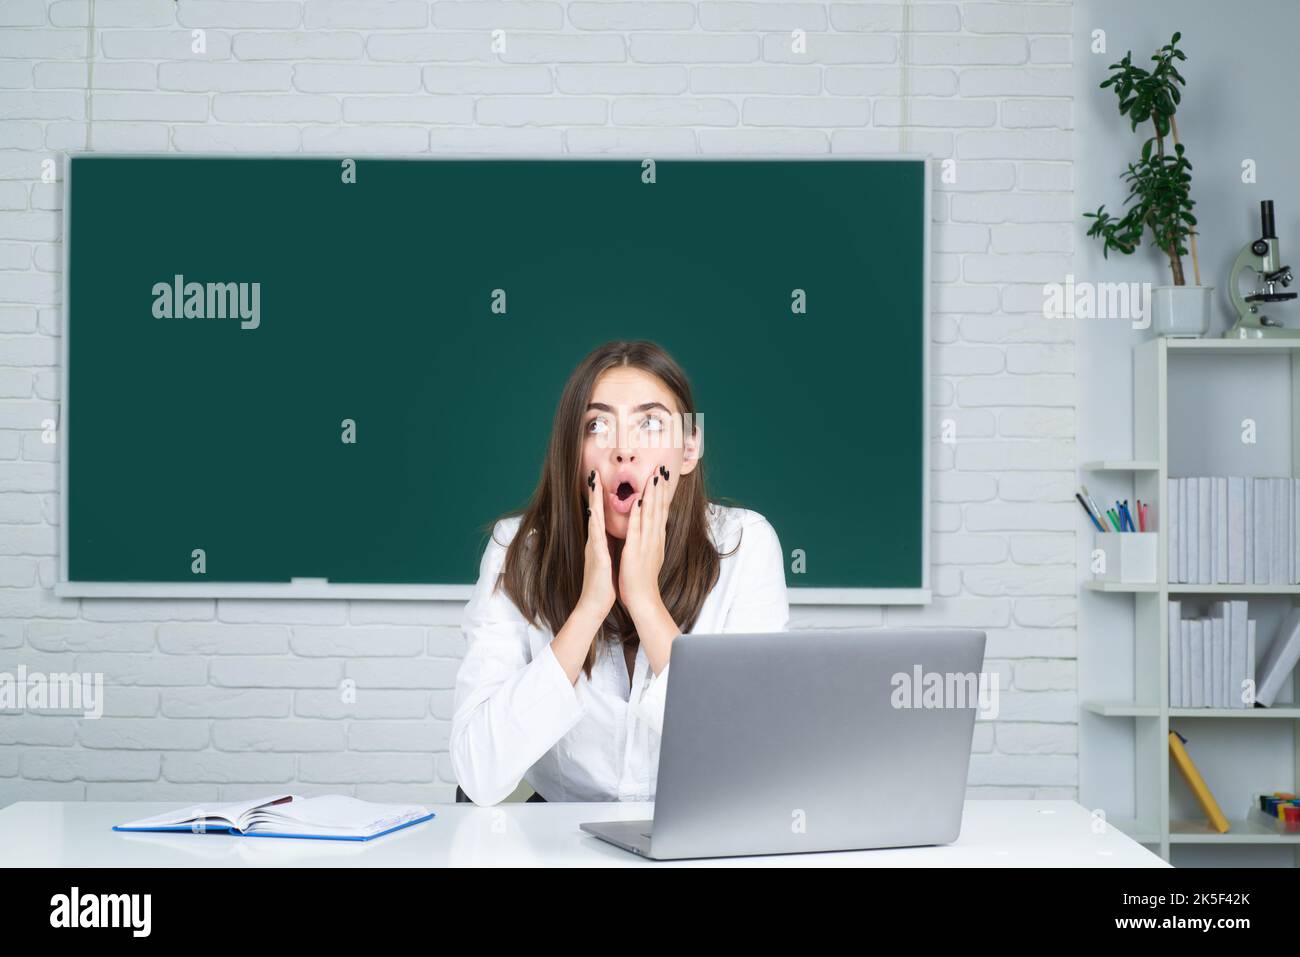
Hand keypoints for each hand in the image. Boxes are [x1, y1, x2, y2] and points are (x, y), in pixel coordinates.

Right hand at [579, 470, 615, 618]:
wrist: (594, 605)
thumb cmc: (602, 583)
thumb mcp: (607, 558)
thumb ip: (607, 544)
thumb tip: (611, 532)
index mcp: (599, 541)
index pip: (601, 514)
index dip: (601, 497)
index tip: (602, 478)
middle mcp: (594, 541)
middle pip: (595, 512)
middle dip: (595, 492)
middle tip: (594, 472)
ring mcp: (594, 549)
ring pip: (593, 520)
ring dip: (594, 502)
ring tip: (594, 484)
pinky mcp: (596, 558)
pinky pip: (596, 538)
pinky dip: (597, 524)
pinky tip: (596, 514)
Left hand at [618, 462, 675, 615]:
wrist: (643, 599)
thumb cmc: (643, 579)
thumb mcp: (650, 555)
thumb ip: (651, 541)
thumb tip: (654, 531)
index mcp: (657, 538)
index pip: (661, 511)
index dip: (662, 493)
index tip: (662, 476)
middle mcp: (655, 538)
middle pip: (659, 508)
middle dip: (660, 487)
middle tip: (662, 467)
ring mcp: (647, 543)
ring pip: (651, 513)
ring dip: (653, 494)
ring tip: (654, 476)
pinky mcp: (635, 549)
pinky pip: (637, 528)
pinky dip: (639, 513)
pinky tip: (640, 499)